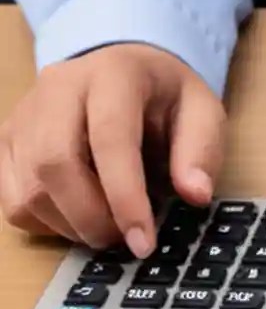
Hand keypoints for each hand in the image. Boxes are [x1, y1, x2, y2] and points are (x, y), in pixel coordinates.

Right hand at [0, 43, 225, 256]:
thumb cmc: (164, 95)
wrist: (121, 66)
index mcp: (113, 74)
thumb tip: (196, 195)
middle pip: (54, 163)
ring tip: (110, 228)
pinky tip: (80, 217)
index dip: (125, 196)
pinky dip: (47, 223)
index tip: (143, 241)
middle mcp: (57, 89)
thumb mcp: (202, 111)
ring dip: (71, 225)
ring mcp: (24, 117)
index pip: (109, 137)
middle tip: (126, 241)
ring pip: (27, 188)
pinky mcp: (7, 142)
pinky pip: (13, 199)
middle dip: (92, 217)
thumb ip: (201, 150)